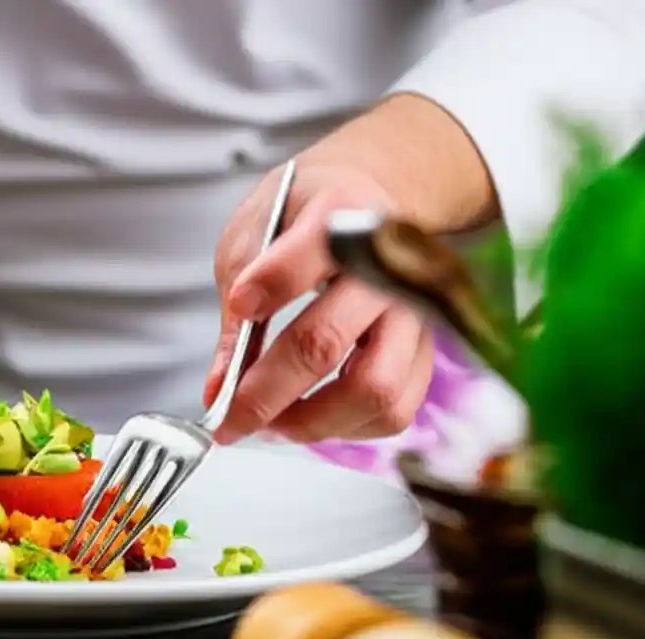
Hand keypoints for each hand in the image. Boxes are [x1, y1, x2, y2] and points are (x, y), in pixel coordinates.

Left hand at [206, 162, 434, 444]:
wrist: (356, 203)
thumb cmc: (295, 221)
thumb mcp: (251, 238)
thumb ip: (236, 311)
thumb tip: (220, 388)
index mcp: (340, 215)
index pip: (313, 251)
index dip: (273, 282)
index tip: (240, 307)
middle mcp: (389, 267)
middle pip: (328, 340)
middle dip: (267, 392)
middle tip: (228, 419)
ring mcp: (414, 313)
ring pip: (373, 389)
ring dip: (310, 422)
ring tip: (268, 424)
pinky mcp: (424, 352)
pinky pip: (393, 410)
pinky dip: (345, 429)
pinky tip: (307, 419)